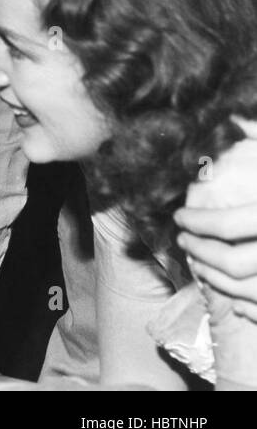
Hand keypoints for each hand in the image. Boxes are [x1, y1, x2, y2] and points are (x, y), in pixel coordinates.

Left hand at [175, 133, 256, 320]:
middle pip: (234, 262)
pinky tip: (238, 302)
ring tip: (202, 265)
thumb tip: (236, 117)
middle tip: (183, 241)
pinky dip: (254, 311)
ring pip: (252, 293)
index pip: (229, 223)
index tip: (179, 216)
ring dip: (218, 282)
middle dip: (201, 253)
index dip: (198, 222)